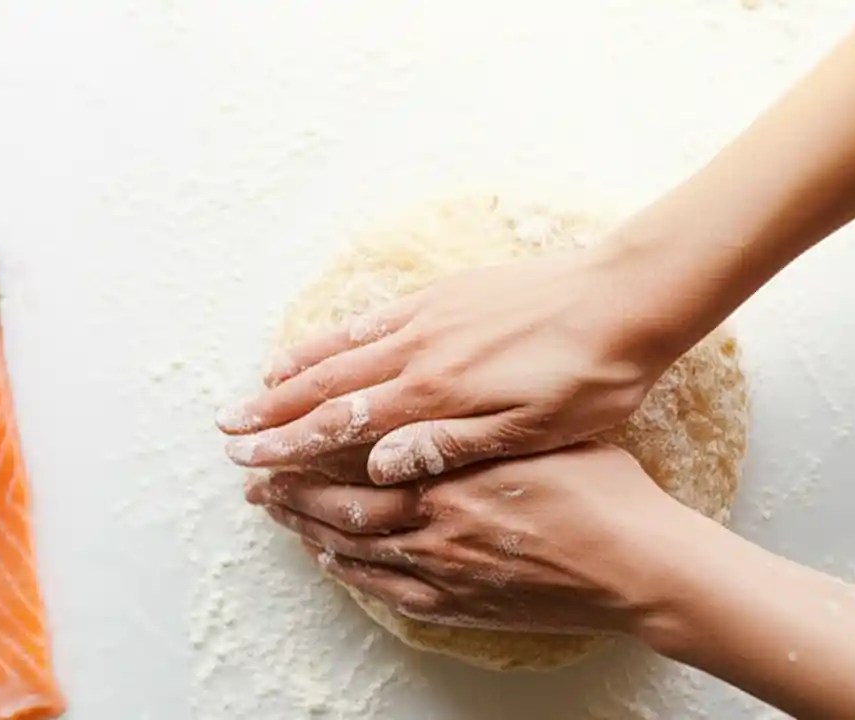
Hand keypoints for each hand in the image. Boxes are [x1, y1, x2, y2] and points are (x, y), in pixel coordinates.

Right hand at [218, 248, 671, 484]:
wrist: (626, 296)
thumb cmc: (590, 375)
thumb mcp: (531, 429)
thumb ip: (450, 445)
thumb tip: (380, 465)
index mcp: (435, 392)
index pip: (341, 422)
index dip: (290, 443)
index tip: (249, 459)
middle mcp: (418, 349)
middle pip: (326, 382)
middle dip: (273, 407)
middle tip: (228, 427)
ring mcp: (427, 316)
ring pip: (343, 345)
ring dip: (293, 368)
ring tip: (256, 384)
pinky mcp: (444, 294)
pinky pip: (372, 316)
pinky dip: (335, 333)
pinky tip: (323, 339)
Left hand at [245, 442, 683, 633]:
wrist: (640, 568)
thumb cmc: (599, 490)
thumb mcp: (532, 436)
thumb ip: (460, 436)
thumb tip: (397, 434)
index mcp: (445, 485)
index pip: (351, 475)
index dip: (304, 466)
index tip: (270, 454)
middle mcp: (434, 533)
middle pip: (340, 518)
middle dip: (291, 501)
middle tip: (256, 488)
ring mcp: (446, 576)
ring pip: (356, 557)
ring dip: (310, 535)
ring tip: (280, 519)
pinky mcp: (463, 606)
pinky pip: (389, 594)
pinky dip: (352, 576)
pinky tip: (333, 563)